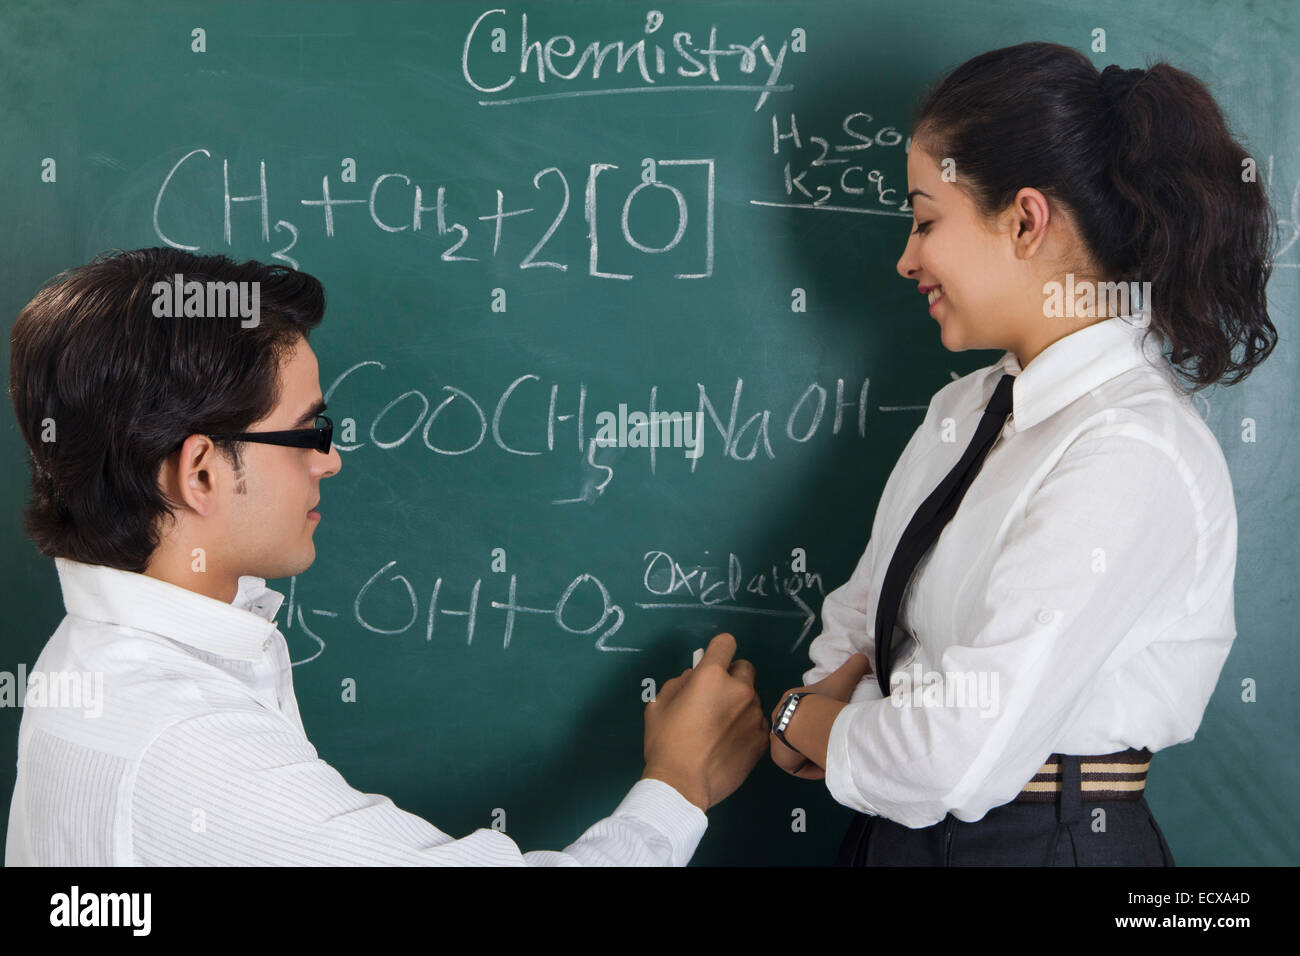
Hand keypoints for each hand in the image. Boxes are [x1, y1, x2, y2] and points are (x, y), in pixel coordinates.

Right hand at [641, 633, 768, 811]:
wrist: (682, 784)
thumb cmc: (665, 743)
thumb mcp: (658, 705)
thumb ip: (679, 684)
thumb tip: (693, 679)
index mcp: (711, 676)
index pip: (726, 643)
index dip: (718, 650)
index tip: (712, 663)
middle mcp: (738, 689)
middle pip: (744, 668)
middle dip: (731, 676)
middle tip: (716, 697)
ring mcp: (754, 715)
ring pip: (751, 697)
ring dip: (739, 704)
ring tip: (722, 727)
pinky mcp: (761, 739)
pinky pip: (757, 722)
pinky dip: (746, 726)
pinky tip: (730, 743)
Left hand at [769, 653, 871, 779]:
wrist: (805, 723)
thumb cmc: (821, 703)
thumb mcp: (842, 680)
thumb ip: (853, 667)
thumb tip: (865, 659)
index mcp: (790, 701)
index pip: (806, 713)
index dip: (823, 719)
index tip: (836, 724)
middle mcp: (780, 719)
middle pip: (803, 732)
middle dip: (820, 738)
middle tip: (836, 741)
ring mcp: (777, 740)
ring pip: (802, 750)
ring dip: (817, 753)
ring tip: (834, 752)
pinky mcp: (780, 758)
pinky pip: (799, 766)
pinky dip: (813, 767)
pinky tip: (826, 763)